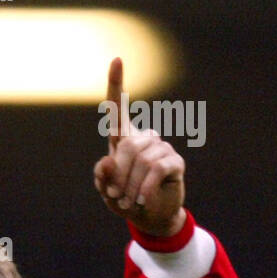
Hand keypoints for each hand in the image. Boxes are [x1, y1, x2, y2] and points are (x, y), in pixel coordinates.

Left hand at [93, 57, 185, 237]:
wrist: (150, 218)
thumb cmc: (125, 201)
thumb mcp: (107, 193)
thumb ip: (102, 178)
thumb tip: (106, 161)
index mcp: (123, 140)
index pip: (118, 109)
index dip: (116, 85)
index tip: (117, 59)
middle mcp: (144, 138)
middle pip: (127, 147)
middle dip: (119, 175)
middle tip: (116, 197)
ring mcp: (161, 148)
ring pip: (142, 160)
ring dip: (131, 186)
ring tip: (130, 202)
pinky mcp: (174, 162)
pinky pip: (156, 169)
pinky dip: (145, 188)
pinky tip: (143, 199)